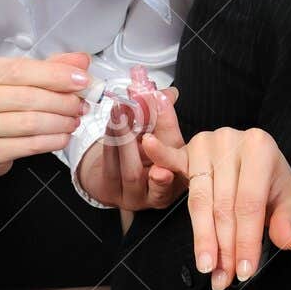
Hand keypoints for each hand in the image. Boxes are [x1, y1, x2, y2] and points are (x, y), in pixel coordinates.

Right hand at [0, 51, 90, 182]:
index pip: (19, 69)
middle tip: (81, 104)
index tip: (82, 80)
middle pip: (27, 96)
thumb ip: (48, 67)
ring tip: (74, 119)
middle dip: (62, 100)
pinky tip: (64, 136)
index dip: (55, 74)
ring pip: (30, 122)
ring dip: (61, 121)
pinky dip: (52, 140)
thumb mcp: (15, 81)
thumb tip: (81, 60)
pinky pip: (29, 145)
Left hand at [76, 85, 185, 209]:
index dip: (169, 124)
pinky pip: (111, 167)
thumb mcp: (157, 135)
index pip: (179, 151)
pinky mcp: (112, 194)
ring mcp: (136, 196)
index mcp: (179, 174)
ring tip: (121, 110)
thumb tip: (169, 92)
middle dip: (154, 137)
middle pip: (162, 167)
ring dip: (126, 137)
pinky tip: (112, 120)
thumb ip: (162, 114)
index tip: (160, 99)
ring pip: (132, 171)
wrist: (112, 178)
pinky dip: (111, 140)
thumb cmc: (140, 155)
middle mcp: (163, 192)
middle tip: (143, 108)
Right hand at [140, 126, 290, 289]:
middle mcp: (229, 141)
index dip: (245, 241)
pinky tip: (149, 147)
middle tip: (222, 279)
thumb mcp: (284, 194)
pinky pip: (171, 158)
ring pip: (199, 200)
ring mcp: (205, 143)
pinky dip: (160, 156)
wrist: (252, 150)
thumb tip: (286, 241)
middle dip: (223, 248)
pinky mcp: (186, 149)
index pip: (249, 204)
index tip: (244, 271)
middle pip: (222, 206)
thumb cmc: (267, 175)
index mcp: (259, 148)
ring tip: (206, 266)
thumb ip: (285, 218)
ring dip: (202, 237)